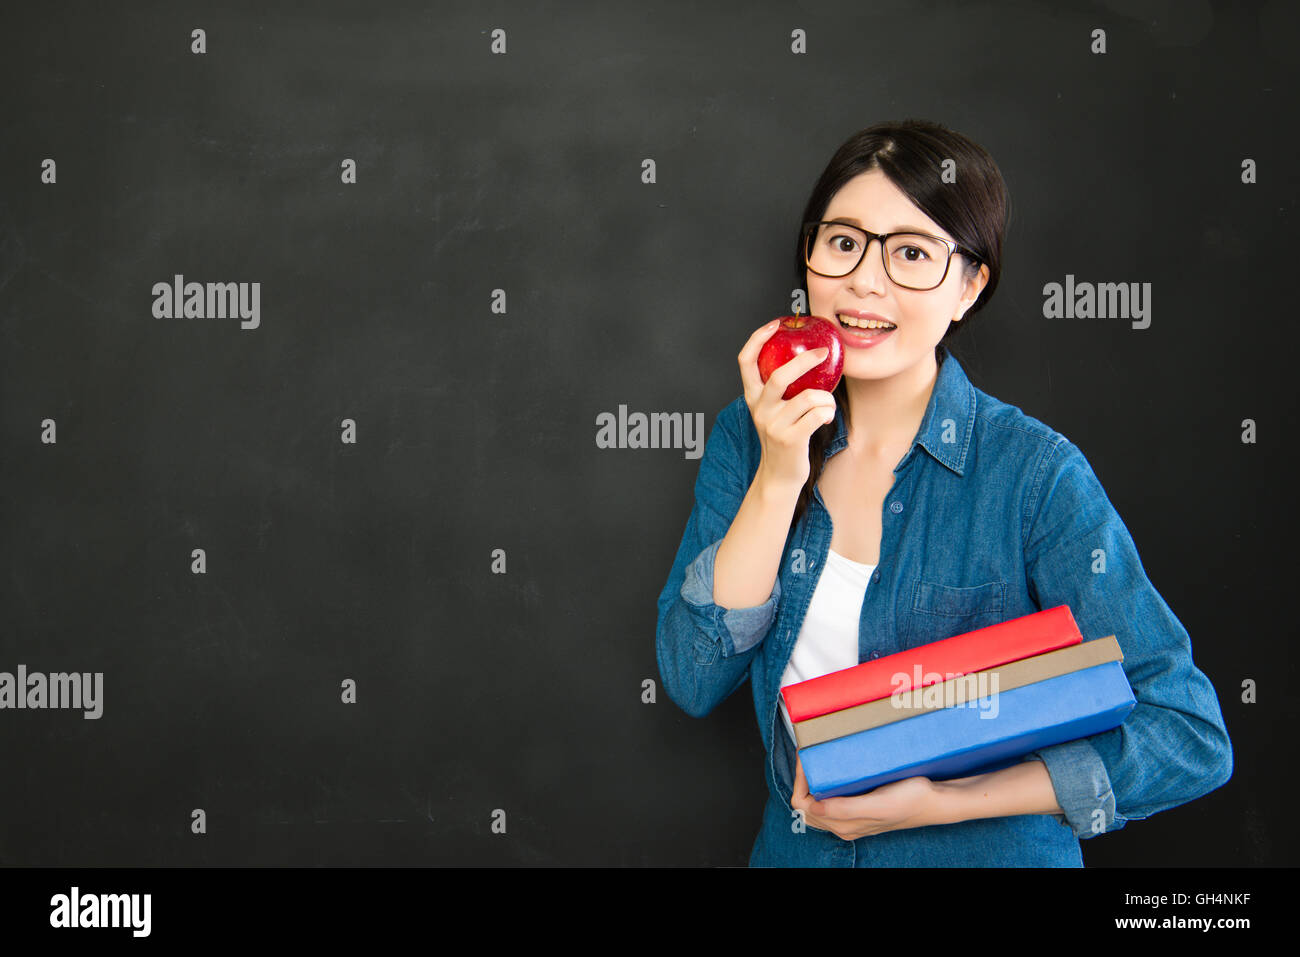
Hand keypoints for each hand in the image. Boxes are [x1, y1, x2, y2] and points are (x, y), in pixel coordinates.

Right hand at [737, 320, 836, 490]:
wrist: (779, 475)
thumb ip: (783, 389)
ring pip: (809, 397)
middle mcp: (759, 409)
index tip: (776, 323)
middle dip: (805, 360)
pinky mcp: (791, 439)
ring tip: (828, 404)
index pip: (746, 360)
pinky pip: (818, 414)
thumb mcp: (775, 411)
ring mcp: (774, 425)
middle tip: (822, 353)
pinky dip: (828, 412)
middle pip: (779, 375)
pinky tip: (827, 418)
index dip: (758, 338)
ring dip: (826, 398)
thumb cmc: (784, 437)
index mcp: (753, 397)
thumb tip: (807, 357)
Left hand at [791, 754, 940, 840]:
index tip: (807, 757)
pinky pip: (832, 797)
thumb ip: (846, 809)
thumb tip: (816, 806)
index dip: (799, 780)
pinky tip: (833, 767)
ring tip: (817, 759)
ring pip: (818, 800)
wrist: (936, 800)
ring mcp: (853, 816)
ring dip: (812, 781)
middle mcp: (844, 824)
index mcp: (844, 825)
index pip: (802, 805)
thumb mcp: (878, 805)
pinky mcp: (861, 806)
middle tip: (809, 755)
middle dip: (802, 779)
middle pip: (806, 803)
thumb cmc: (911, 801)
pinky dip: (826, 782)